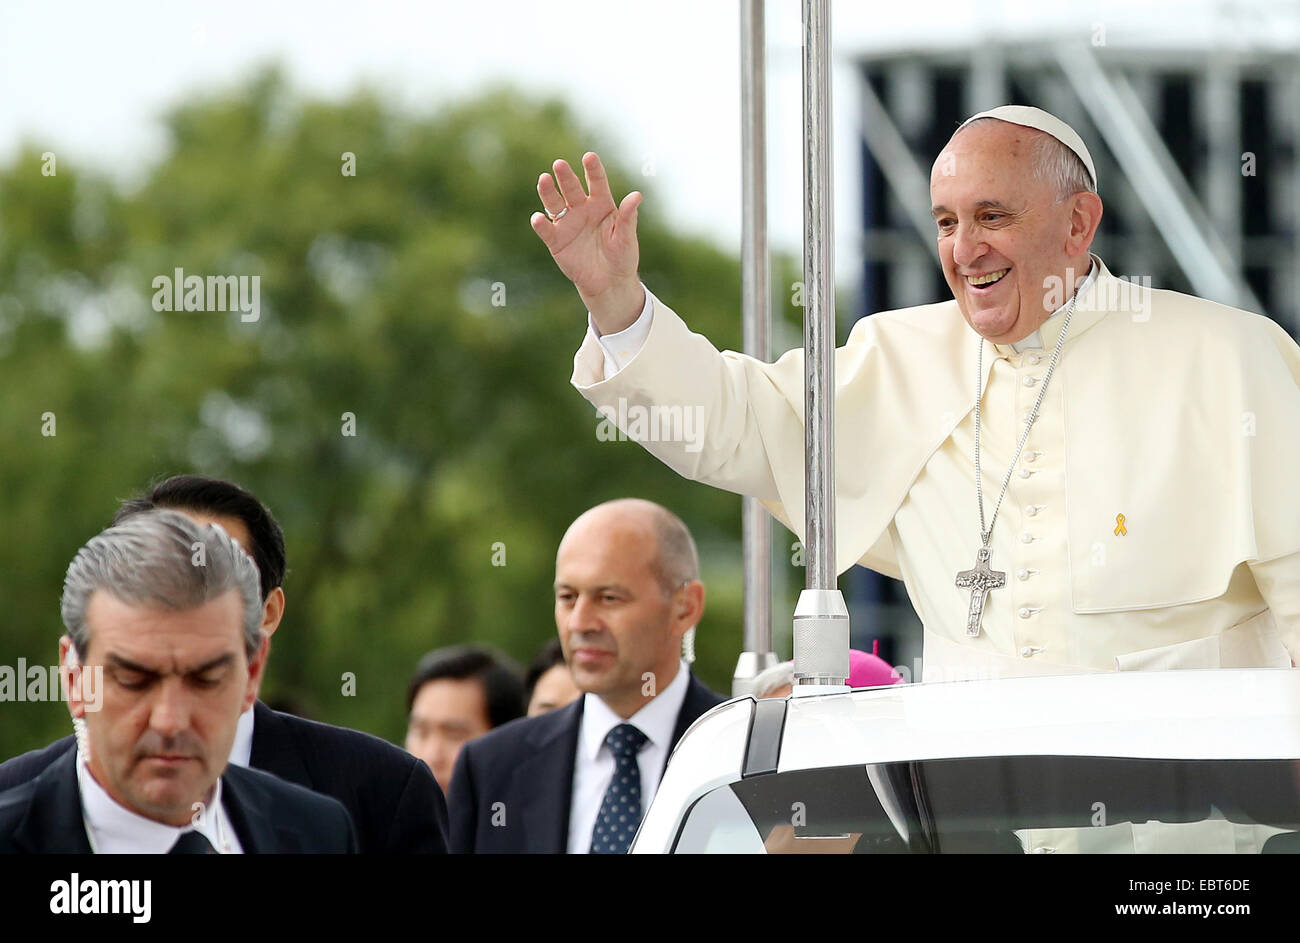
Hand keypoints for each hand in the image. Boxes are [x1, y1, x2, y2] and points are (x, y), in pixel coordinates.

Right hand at [531, 152, 643, 333]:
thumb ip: (629, 216)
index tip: (589, 157)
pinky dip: (541, 224)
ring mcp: (567, 223)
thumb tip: (636, 195)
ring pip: (555, 203)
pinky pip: (547, 230)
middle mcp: (582, 209)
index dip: (593, 169)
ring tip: (544, 179)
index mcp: (602, 203)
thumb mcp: (627, 237)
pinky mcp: (556, 241)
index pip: (597, 182)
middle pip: (571, 188)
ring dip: (548, 192)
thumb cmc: (622, 256)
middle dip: (565, 177)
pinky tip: (538, 217)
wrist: (610, 282)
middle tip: (559, 164)